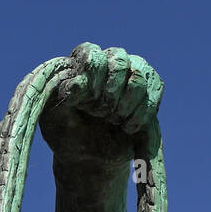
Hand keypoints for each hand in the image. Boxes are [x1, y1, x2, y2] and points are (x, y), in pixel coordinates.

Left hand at [40, 43, 163, 163]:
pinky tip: (129, 128)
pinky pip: (154, 91)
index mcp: (80, 64)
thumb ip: (63, 97)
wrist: (90, 159)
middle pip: (119, 61)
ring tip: (114, 122)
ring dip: (126, 106)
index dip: (92, 77)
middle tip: (100, 114)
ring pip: (139, 77)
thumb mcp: (56, 118)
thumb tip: (77, 83)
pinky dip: (141, 114)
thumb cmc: (68, 135)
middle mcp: (107, 62)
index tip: (85, 102)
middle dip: (110, 94)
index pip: (91, 53)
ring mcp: (131, 72)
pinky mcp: (149, 88)